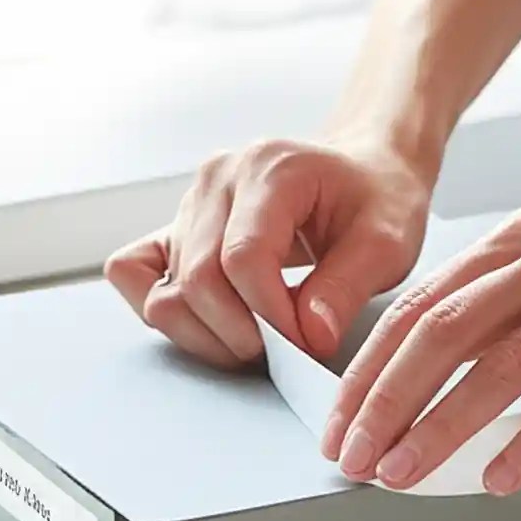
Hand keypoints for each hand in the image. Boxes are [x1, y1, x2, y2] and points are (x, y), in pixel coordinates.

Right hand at [105, 138, 432, 367]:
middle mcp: (217, 179)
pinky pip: (132, 272)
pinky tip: (211, 322)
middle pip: (198, 280)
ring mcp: (189, 203)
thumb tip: (309, 336)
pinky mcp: (175, 227)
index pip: (243, 258)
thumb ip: (348, 287)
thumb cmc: (375, 200)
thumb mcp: (388, 240)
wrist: (363, 171)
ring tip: (256, 342)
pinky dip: (164, 308)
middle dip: (242, 334)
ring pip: (166, 291)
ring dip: (208, 334)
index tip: (308, 343)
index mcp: (270, 169)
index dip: (272, 317)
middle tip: (286, 351)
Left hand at [321, 180, 520, 495]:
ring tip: (396, 473)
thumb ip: (519, 289)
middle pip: (438, 334)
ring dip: (435, 425)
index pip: (421, 305)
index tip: (341, 415)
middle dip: (380, 400)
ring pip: (495, 366)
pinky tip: (496, 478)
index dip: (369, 366)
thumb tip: (456, 352)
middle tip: (349, 455)